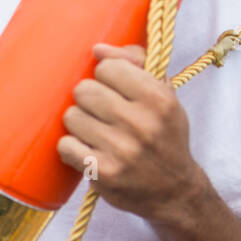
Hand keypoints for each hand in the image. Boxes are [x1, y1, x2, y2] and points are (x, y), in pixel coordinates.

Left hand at [57, 43, 202, 219]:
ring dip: (79, 124)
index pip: (106, 67)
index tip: (116, 91)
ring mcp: (122, 150)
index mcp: (159, 99)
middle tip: (103, 115)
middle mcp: (142, 123)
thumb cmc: (163, 135)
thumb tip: (98, 48)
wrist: (175, 191)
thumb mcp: (163, 95)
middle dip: (89, 100)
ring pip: (71, 116)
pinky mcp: (103, 172)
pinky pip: (65, 145)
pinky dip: (72, 148)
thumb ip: (135, 63)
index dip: (105, 78)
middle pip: (83, 90)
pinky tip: (89, 152)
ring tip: (98, 134)